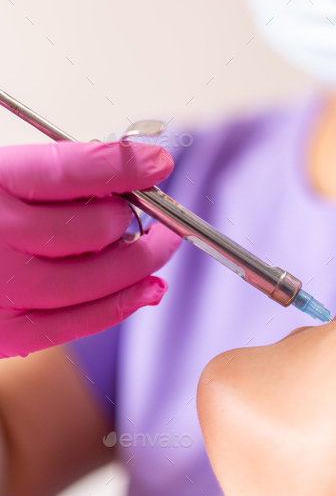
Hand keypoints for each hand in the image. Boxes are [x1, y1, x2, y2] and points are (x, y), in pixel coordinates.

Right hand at [0, 141, 179, 356]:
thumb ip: (50, 172)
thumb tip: (121, 170)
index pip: (73, 171)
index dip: (126, 165)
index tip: (157, 164)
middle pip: (96, 227)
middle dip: (138, 216)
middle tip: (154, 209)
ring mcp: (1, 288)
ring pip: (99, 276)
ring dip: (143, 259)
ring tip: (160, 244)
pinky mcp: (4, 331)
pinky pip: (79, 321)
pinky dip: (123, 303)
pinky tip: (148, 289)